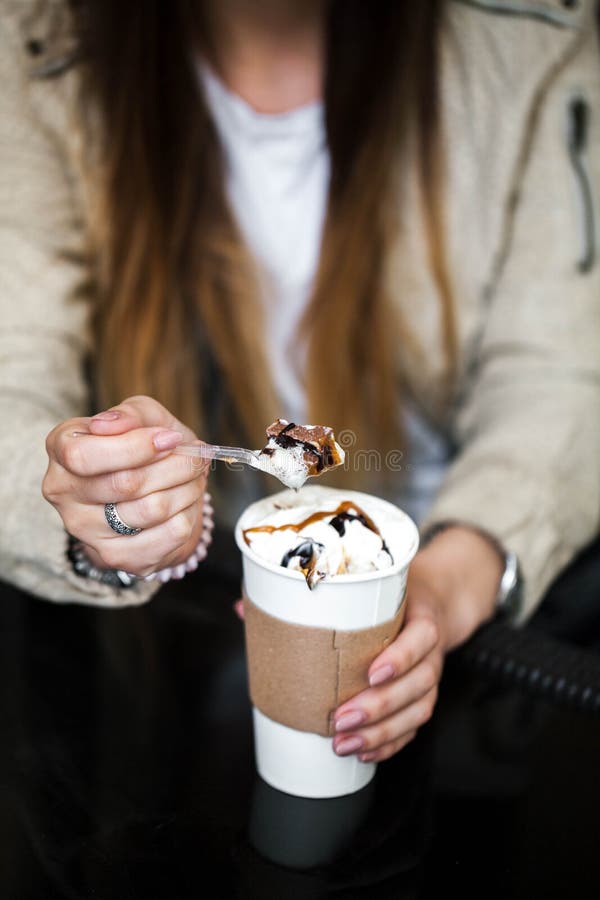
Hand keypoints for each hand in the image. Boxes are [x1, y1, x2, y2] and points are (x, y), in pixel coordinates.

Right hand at [43, 395, 208, 576]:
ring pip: (152, 509)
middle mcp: (63, 492)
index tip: (170, 439)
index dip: (134, 447)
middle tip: (196, 456)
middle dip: (175, 466)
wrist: (154, 489)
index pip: (83, 456)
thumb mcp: (143, 417)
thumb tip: (113, 424)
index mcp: (62, 450)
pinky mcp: (117, 556)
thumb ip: (131, 414)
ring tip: (193, 477)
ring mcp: (86, 530)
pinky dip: (189, 514)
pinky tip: (185, 503)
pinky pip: (170, 534)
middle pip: (125, 484)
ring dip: (187, 488)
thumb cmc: (145, 446)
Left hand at [331, 526, 502, 761]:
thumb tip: (253, 606)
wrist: (435, 602)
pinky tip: (365, 753)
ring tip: (344, 743)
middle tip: (341, 718)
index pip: (420, 638)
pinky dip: (391, 744)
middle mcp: (431, 652)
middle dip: (379, 706)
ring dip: (381, 733)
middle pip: (418, 684)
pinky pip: (414, 727)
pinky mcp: (423, 698)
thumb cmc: (394, 594)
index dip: (400, 658)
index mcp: (422, 618)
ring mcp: (430, 678)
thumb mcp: (372, 581)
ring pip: (417, 711)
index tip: (371, 672)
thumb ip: (324, 593)